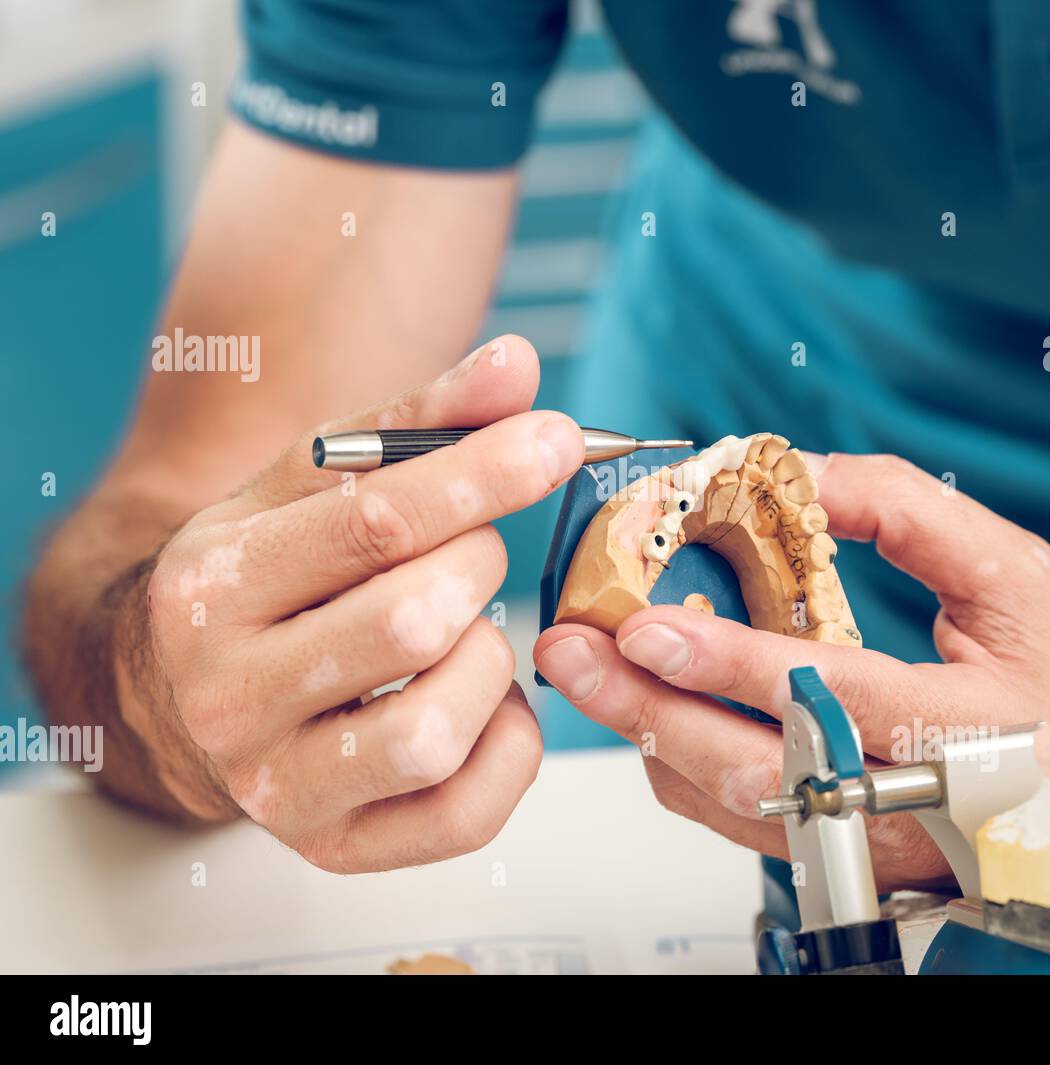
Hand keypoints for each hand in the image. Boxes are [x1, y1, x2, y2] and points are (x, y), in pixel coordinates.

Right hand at [120, 336, 584, 870]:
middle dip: (478, 569)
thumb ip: (419, 423)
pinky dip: (506, 750)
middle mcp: (226, 694)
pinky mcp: (329, 846)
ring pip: (433, 728)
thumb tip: (520, 365)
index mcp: (211, 584)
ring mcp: (273, 785)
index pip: (373, 523)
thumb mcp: (315, 484)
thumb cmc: (271, 575)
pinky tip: (482, 703)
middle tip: (471, 556)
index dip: (484, 474)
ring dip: (487, 663)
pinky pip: (461, 815)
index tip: (559, 439)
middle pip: (412, 621)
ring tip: (466, 633)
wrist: (182, 692)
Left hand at [533, 453, 1049, 890]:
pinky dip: (687, 765)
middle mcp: (909, 801)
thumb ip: (908, 514)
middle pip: (756, 771)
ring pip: (736, 807)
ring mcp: (873, 841)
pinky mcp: (847, 856)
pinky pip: (744, 823)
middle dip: (650, 711)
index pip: (831, 699)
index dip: (731, 664)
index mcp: (963, 730)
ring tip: (591, 675)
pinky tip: (652, 710)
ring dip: (652, 739)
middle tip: (574, 657)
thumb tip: (800, 470)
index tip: (649, 628)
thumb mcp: (1012, 576)